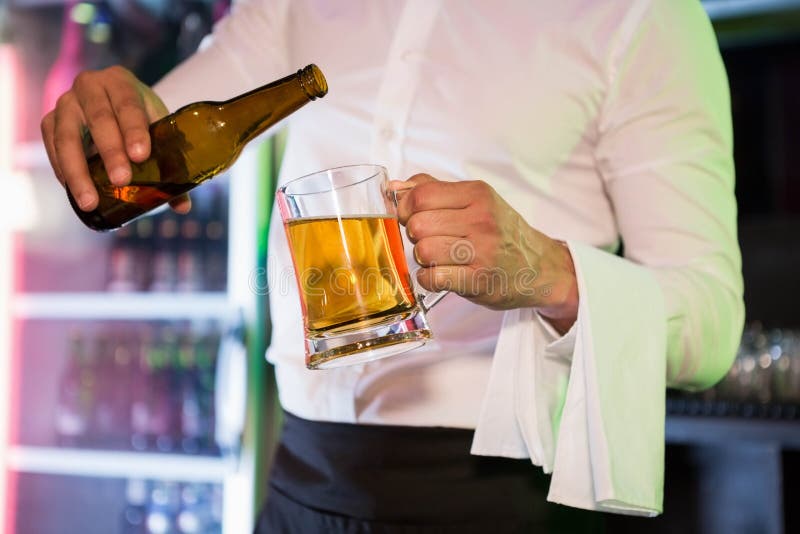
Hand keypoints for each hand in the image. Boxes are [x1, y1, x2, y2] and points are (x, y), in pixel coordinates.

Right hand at [40, 66, 190, 213]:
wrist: (115, 107)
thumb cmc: (140, 120)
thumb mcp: (158, 131)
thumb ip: (171, 164)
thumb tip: (183, 207)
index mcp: (121, 82)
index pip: (128, 104)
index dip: (134, 130)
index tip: (141, 156)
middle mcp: (90, 85)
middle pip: (99, 119)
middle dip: (110, 152)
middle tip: (121, 181)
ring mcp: (66, 102)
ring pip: (68, 136)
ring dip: (78, 171)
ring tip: (90, 201)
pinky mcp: (50, 120)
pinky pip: (52, 146)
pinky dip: (63, 170)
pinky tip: (74, 191)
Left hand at [394, 174, 577, 333]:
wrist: (540, 268)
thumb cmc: (502, 234)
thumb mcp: (476, 201)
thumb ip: (433, 190)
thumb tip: (394, 188)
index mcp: (477, 194)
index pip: (421, 195)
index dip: (406, 208)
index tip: (412, 217)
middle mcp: (481, 219)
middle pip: (418, 224)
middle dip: (416, 235)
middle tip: (431, 239)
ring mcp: (482, 251)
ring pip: (424, 251)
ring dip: (423, 258)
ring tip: (440, 258)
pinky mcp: (479, 280)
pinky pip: (433, 277)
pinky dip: (429, 279)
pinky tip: (441, 275)